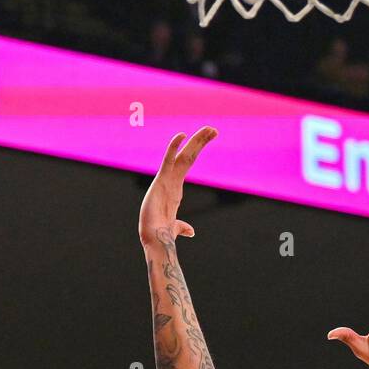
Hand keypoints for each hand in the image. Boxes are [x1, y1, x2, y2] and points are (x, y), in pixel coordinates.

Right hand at [139, 127, 217, 244]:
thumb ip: (182, 226)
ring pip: (183, 155)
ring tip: (209, 129)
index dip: (197, 149)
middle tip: (212, 129)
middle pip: (188, 155)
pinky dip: (173, 147)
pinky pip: (168, 160)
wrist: (156, 239)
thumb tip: (190, 231)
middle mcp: (172, 179)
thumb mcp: (176, 226)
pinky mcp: (161, 181)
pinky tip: (181, 135)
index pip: (188, 162)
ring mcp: (166, 179)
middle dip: (200, 141)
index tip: (209, 137)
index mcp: (175, 187)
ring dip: (195, 141)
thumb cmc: (162, 234)